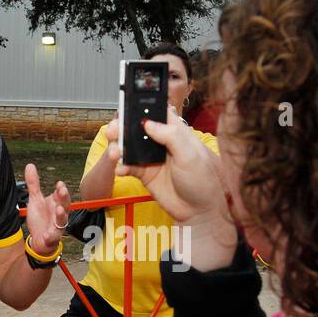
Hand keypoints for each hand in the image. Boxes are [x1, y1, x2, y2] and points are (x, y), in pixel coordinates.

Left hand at [23, 163, 70, 255]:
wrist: (39, 240)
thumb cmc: (40, 219)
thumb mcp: (35, 200)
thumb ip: (34, 184)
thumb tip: (30, 165)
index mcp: (56, 204)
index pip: (61, 195)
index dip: (61, 189)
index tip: (59, 184)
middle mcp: (59, 215)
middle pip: (65, 205)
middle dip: (65, 198)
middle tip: (62, 191)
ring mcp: (57, 227)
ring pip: (62, 221)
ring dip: (61, 215)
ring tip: (58, 209)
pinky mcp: (52, 238)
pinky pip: (53, 237)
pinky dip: (50, 236)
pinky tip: (46, 234)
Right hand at [105, 104, 224, 224]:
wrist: (200, 211)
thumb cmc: (204, 181)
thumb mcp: (191, 155)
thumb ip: (172, 136)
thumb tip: (149, 123)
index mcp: (176, 131)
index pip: (157, 111)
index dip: (142, 106)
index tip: (126, 104)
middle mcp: (162, 141)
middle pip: (137, 127)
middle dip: (122, 126)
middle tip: (113, 130)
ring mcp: (151, 157)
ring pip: (128, 145)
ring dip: (118, 146)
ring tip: (116, 153)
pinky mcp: (144, 174)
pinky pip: (127, 166)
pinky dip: (121, 166)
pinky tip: (121, 170)